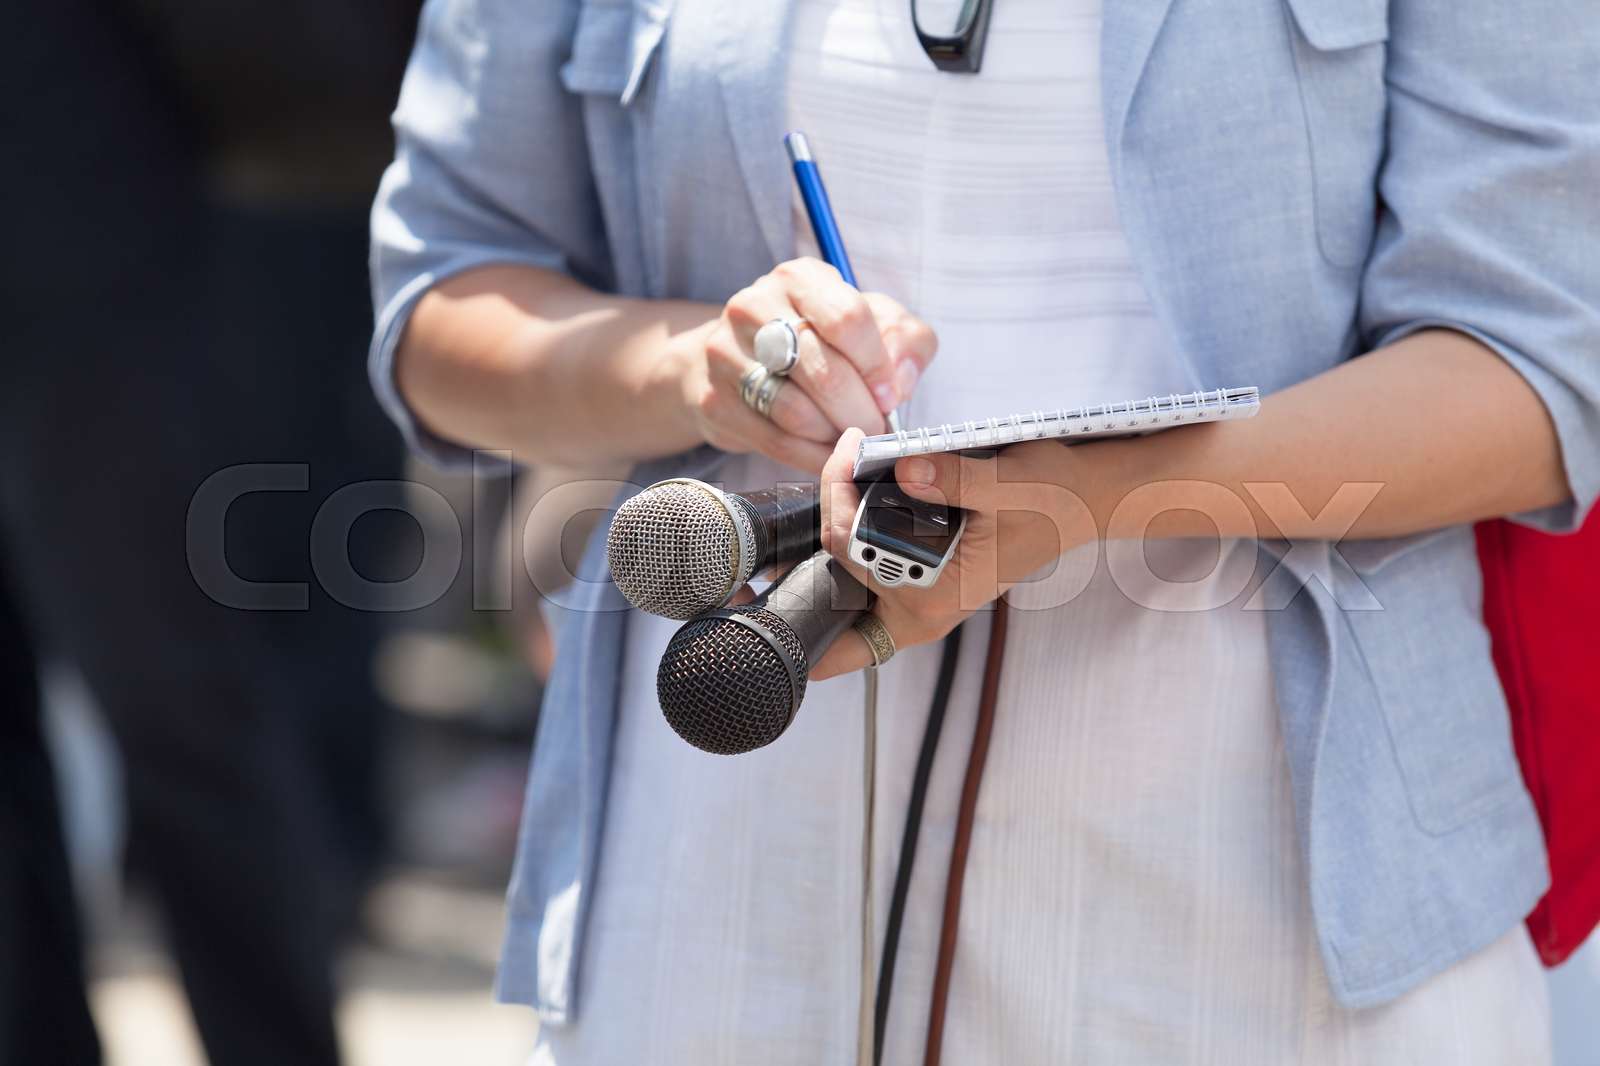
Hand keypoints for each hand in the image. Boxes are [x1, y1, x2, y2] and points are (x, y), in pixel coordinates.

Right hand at [671, 258, 936, 473]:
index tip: (889, 395)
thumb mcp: (871, 323)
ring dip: (835, 435)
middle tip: (876, 430)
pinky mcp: (714, 400)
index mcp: (799, 278)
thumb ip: (905, 340)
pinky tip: (827, 454)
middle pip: (824, 370)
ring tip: (849, 438)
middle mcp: (754, 306)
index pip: (848, 319)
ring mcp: (725, 353)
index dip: (877, 366)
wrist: (736, 361)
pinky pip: (774, 441)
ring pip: (796, 412)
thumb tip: (901, 379)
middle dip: (861, 411)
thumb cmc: (816, 339)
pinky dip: (811, 457)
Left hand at [811, 432, 1098, 678]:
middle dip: (831, 510)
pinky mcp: (921, 587)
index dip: (837, 495)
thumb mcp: (1008, 481)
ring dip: (839, 527)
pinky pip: (866, 576)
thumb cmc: (1051, 497)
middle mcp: (920, 612)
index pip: (850, 548)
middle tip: (849, 454)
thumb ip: (956, 479)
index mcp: (936, 595)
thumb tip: (905, 470)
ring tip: (850, 471)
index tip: (852, 447)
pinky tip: (863, 494)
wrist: (1081, 504)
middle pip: (836, 570)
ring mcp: (919, 604)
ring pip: (844, 580)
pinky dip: (856, 537)